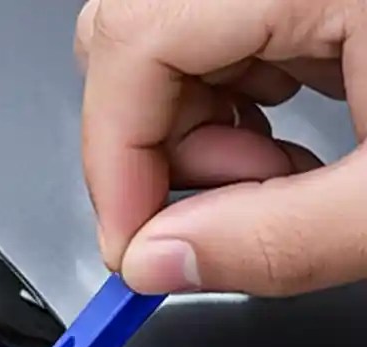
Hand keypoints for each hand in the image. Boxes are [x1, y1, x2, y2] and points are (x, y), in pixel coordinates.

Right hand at [75, 0, 366, 296]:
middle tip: (215, 210)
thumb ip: (281, 238)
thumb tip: (161, 261)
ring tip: (275, 183)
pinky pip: (216, 42)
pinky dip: (229, 113)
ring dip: (193, 135)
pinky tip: (283, 152)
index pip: (138, 37)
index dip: (112, 149)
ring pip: (166, 45)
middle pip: (135, 35)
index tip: (131, 240)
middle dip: (150, 144)